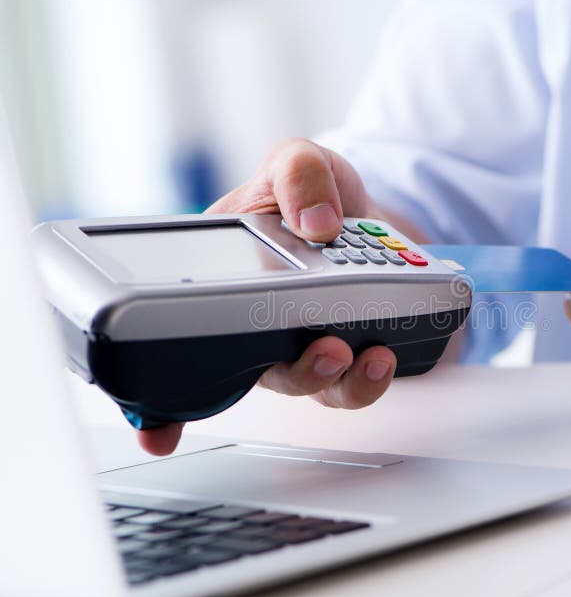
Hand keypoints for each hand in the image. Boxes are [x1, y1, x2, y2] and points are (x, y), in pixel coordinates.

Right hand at [138, 139, 403, 454]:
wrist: (371, 214)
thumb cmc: (317, 195)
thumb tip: (316, 223)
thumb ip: (298, 174)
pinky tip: (386, 357)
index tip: (157, 435)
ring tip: (370, 355)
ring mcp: (309, 342)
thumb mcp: (302, 161)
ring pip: (316, 384)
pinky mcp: (354, 351)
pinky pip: (358, 380)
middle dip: (295, 371)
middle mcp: (264, 324)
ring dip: (341, 380)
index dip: (167, 399)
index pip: (190, 342)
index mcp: (232, 282)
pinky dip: (373, 379)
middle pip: (266, 372)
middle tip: (324, 349)